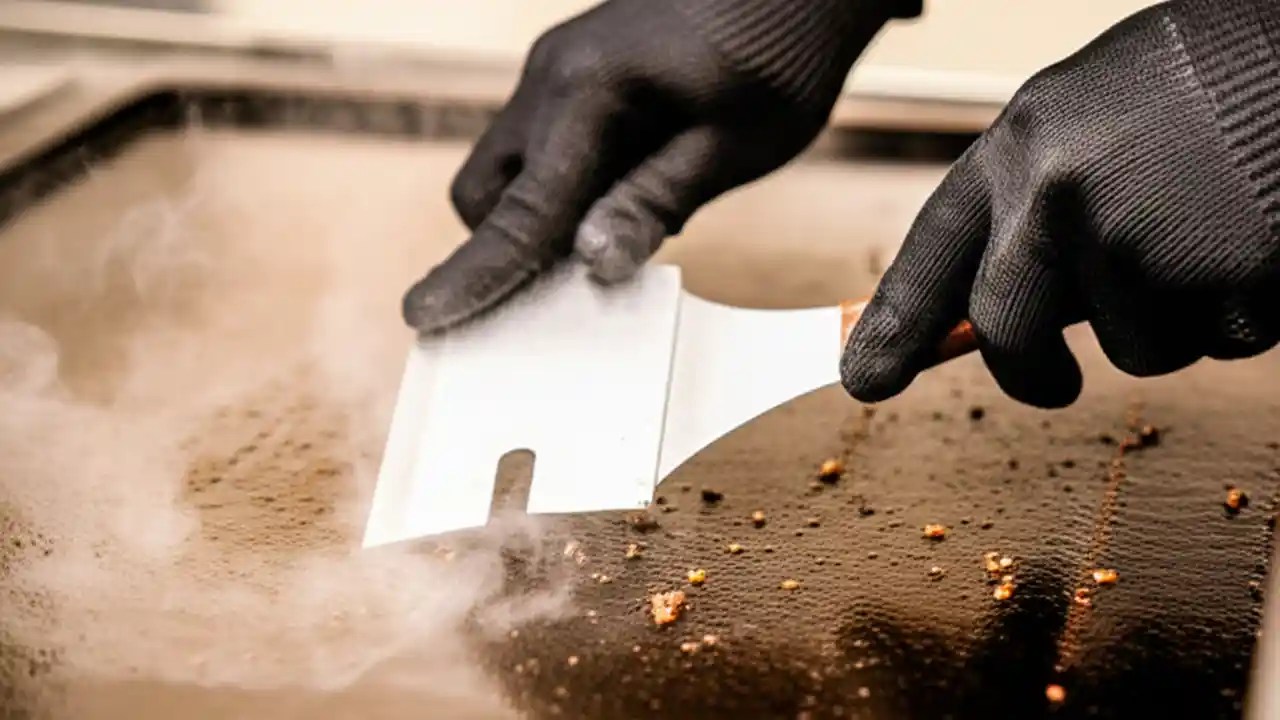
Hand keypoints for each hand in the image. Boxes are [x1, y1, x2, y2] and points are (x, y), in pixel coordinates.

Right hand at [402, 0, 899, 332]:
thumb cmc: (777, 55)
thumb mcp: (730, 144)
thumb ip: (654, 201)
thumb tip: (592, 261)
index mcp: (588, 92)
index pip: (521, 210)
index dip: (475, 273)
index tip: (425, 317)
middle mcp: (553, 75)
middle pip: (487, 191)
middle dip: (505, 247)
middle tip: (567, 289)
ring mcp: (558, 67)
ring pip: (508, 168)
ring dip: (537, 217)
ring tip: (617, 229)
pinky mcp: (576, 70)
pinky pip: (541, 145)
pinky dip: (561, 186)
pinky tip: (627, 189)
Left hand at [841, 0, 1279, 408]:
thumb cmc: (1204, 81)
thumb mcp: (1087, 117)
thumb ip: (1034, 201)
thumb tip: (987, 307)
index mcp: (1019, 145)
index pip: (931, 255)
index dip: (894, 327)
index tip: (865, 378)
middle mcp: (1058, 193)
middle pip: (1006, 333)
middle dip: (1030, 376)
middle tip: (1054, 385)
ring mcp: (1138, 238)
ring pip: (1137, 349)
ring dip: (1175, 319)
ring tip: (1211, 232)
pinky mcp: (1222, 277)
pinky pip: (1221, 341)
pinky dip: (1243, 311)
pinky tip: (1255, 240)